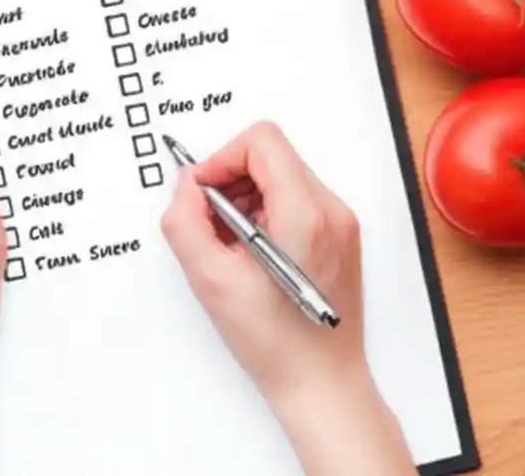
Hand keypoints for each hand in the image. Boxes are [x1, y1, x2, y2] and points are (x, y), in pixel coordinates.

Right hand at [160, 121, 415, 474]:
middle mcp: (330, 211)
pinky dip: (266, 217)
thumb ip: (186, 222)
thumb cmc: (278, 343)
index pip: (261, 141)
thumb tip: (185, 187)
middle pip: (271, 157)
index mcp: (305, 213)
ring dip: (246, 202)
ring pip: (281, 179)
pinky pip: (295, 203)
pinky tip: (251, 257)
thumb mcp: (211, 280)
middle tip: (210, 225)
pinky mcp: (338, 238)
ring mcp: (339, 224)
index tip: (201, 192)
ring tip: (231, 249)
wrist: (321, 383)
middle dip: (231, 183)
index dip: (221, 159)